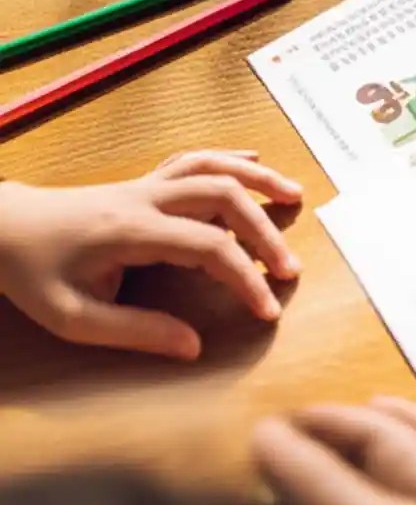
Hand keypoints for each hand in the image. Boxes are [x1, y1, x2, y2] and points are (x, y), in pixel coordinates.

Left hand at [0, 150, 302, 359]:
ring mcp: (145, 185)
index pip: (208, 247)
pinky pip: (193, 160)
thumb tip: (192, 346)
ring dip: (258, 179)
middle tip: (290, 269)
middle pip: (222, 198)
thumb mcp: (72, 317)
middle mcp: (146, 199)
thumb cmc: (31, 273)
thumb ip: (135, 331)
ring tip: (295, 196)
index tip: (267, 309)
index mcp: (131, 230)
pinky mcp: (143, 183)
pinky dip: (229, 158)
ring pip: (212, 168)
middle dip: (265, 232)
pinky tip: (254, 160)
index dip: (244, 278)